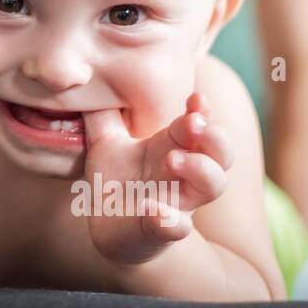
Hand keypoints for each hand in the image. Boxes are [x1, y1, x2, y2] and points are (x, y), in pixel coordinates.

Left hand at [82, 93, 232, 263]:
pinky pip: (176, 227)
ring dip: (199, 170)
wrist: (109, 229)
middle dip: (213, 136)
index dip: (202, 110)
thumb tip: (86, 76)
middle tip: (192, 122)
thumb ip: (101, 113)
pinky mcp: (160, 230)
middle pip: (220, 153)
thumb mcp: (105, 142)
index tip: (195, 97)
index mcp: (170, 147)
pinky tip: (155, 210)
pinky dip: (170, 220)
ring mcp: (176, 202)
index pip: (198, 124)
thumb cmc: (116, 180)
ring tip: (173, 159)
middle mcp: (182, 173)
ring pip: (211, 187)